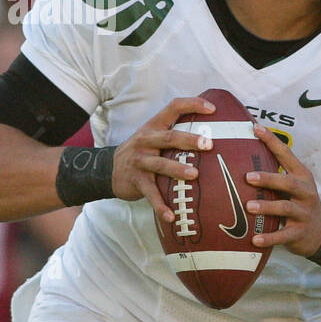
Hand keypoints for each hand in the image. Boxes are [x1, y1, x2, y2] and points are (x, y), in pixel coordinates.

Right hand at [113, 96, 214, 221]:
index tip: (212, 108)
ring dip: (177, 169)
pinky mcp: (137, 181)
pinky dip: (161, 206)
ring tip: (194, 175)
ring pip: (160, 164)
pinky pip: (151, 194)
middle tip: (208, 144)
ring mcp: (140, 161)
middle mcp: (146, 140)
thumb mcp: (153, 136)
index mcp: (154, 126)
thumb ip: (176, 132)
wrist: (108, 170)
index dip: (192, 104)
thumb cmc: (142, 152)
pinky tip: (172, 217)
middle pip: (169, 137)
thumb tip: (213, 132)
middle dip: (189, 140)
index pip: (173, 108)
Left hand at [245, 124, 320, 256]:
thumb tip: (244, 158)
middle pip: (288, 183)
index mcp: (302, 176)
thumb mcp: (295, 186)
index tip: (256, 129)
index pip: (287, 155)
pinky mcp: (300, 232)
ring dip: (267, 207)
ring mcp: (304, 213)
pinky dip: (269, 237)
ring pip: (285, 208)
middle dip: (269, 179)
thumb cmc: (299, 203)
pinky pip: (284, 235)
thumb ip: (277, 174)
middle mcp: (305, 192)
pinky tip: (255, 239)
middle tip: (247, 177)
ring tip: (249, 207)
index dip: (272, 141)